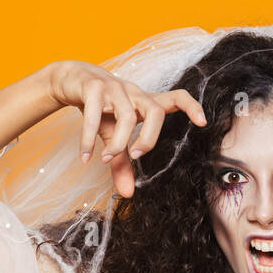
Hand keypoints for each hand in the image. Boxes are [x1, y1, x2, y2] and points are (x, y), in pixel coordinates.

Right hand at [47, 60, 206, 197]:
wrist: (69, 79)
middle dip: (149, 139)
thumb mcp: (112, 134)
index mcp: (144, 101)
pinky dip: (89, 139)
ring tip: (104, 160)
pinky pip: (94, 114)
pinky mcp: (92, 87)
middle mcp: (134, 92)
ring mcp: (114, 87)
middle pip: (155, 112)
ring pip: (125, 116)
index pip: (176, 97)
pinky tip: (86, 156)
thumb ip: (123, 162)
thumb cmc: (99, 107)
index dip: (191, 107)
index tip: (203, 123)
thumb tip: (128, 194)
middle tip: (135, 156)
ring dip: (118, 143)